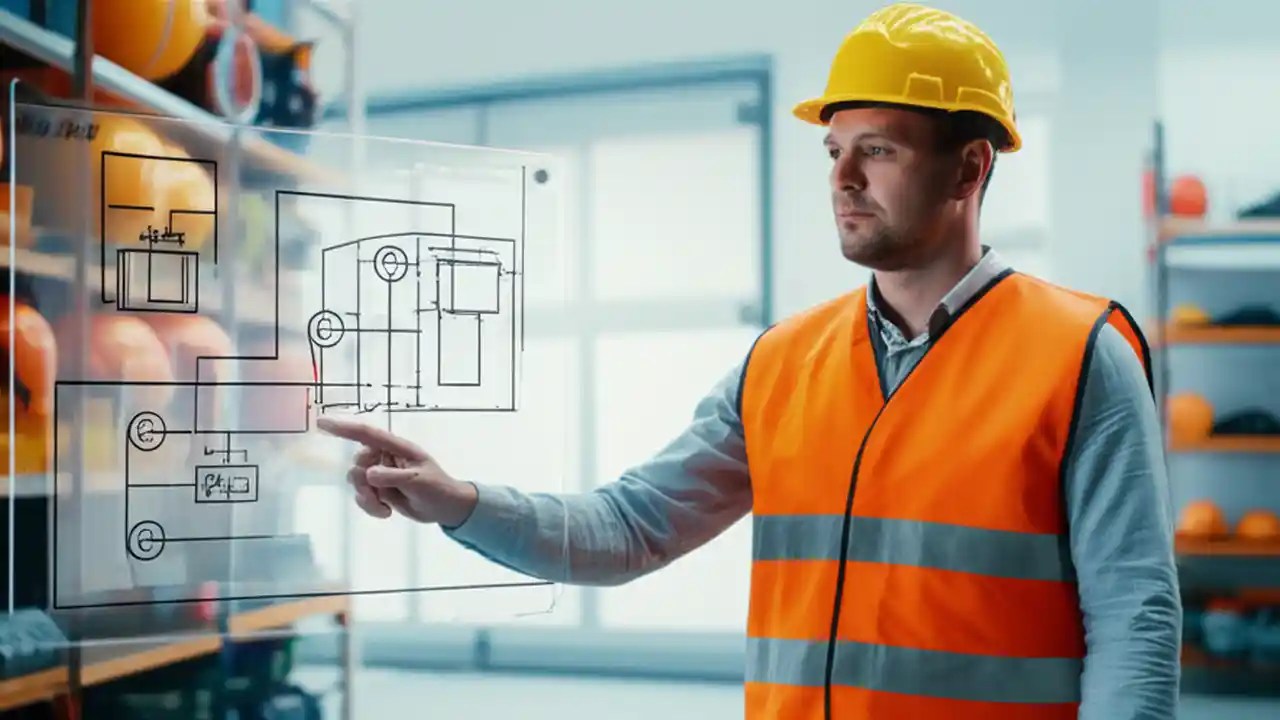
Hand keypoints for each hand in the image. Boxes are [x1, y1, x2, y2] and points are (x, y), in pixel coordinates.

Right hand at [315, 417, 477, 526]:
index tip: (321, 423)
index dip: (343, 428)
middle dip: (363, 483)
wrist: (445, 509)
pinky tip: (386, 512)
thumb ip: (393, 476)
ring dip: (367, 498)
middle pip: (357, 463)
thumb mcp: (418, 481)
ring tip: (386, 508)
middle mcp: (385, 457)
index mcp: (396, 447)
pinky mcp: (378, 489)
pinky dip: (370, 506)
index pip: (366, 434)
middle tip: (380, 497)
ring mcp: (381, 473)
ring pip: (356, 482)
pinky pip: (361, 496)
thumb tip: (369, 474)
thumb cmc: (437, 489)